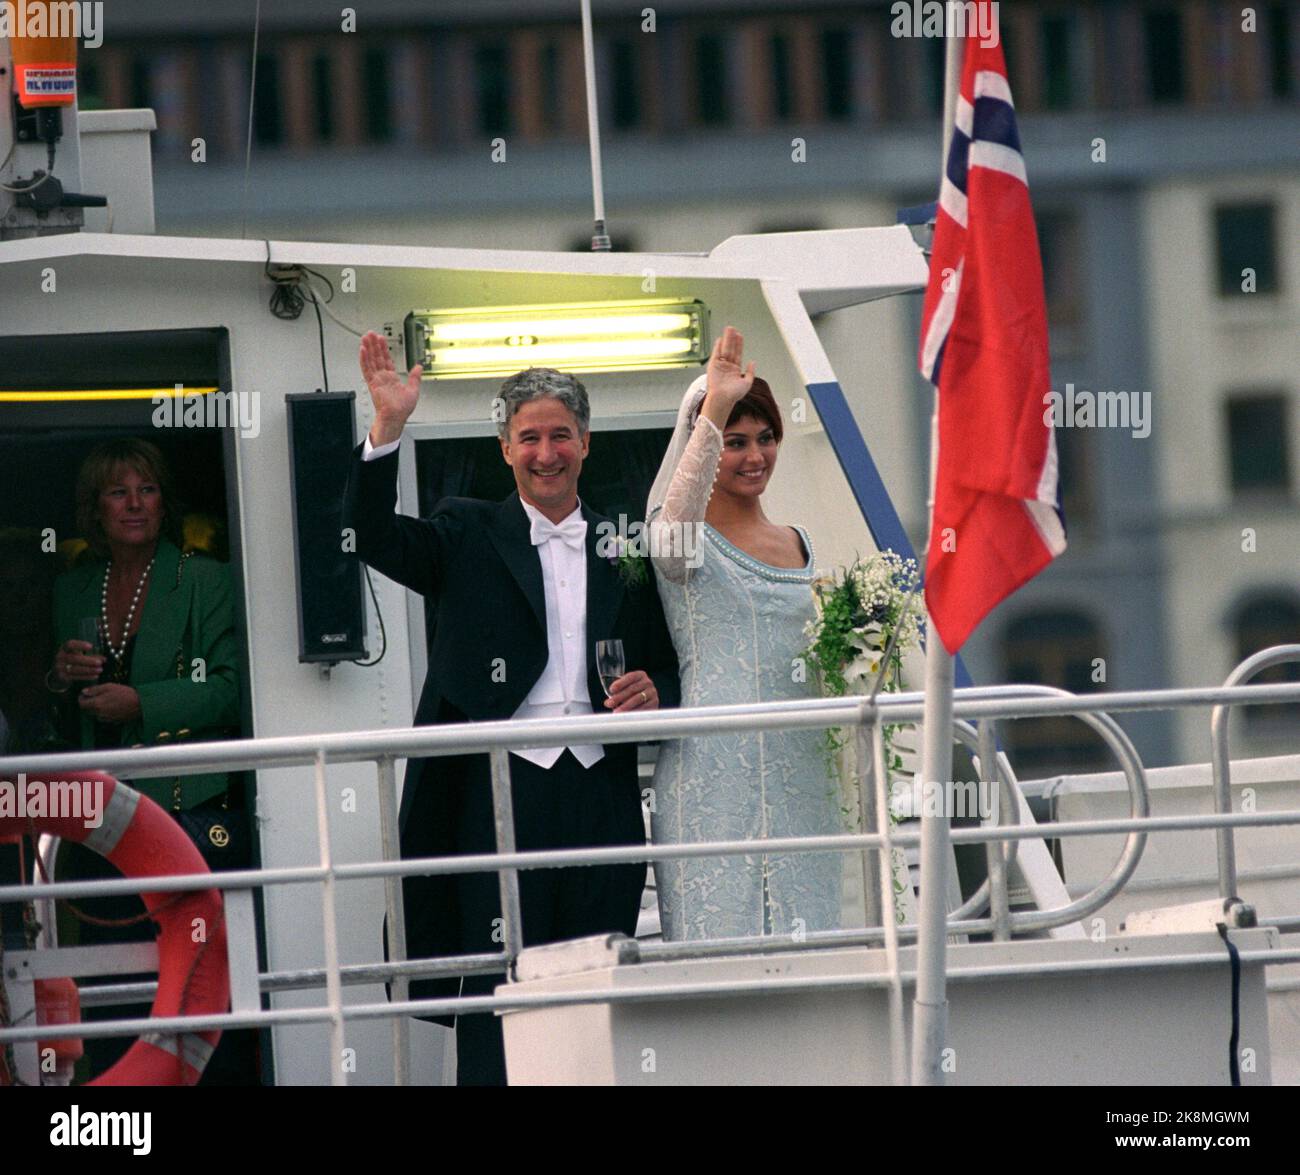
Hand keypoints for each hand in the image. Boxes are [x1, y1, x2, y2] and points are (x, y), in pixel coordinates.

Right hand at [52, 639, 104, 686]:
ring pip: (74, 669)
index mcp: (64, 649)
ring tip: (100, 669)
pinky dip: (86, 676)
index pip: (70, 644)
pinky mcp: (62, 677)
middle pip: (73, 658)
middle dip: (87, 661)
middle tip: (99, 662)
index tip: (91, 646)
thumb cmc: (73, 661)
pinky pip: (75, 677)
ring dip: (89, 670)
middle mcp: (60, 657)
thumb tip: (104, 659)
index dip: (80, 645)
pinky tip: (96, 676)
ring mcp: (60, 667)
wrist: (58, 674)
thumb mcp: (79, 655)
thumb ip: (91, 656)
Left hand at [77, 683, 141, 723]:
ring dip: (96, 708)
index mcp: (96, 704)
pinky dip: (104, 712)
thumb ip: (94, 689)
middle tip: (94, 696)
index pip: (81, 704)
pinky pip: (104, 717)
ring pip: (95, 714)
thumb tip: (84, 691)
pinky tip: (111, 706)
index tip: (84, 694)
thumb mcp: (109, 686)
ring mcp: (106, 718)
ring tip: (105, 700)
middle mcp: (99, 713)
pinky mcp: (112, 721)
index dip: (81, 698)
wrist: (140, 703)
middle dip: (88, 703)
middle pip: (87, 710)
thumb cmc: (125, 693)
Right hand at [359, 330, 422, 445]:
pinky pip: (366, 369)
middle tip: (371, 334)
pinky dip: (364, 359)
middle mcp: (383, 377)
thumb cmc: (402, 408)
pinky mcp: (372, 383)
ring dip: (368, 348)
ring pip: (370, 360)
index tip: (382, 340)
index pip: (386, 360)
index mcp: (391, 378)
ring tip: (365, 337)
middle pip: (377, 357)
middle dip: (374, 345)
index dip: (384, 349)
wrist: (395, 416)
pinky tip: (362, 350)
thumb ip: (415, 377)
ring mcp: (376, 379)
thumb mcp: (413, 389)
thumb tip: (419, 367)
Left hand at [603, 670, 658, 712]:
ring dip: (625, 706)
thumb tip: (608, 702)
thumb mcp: (626, 688)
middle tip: (609, 703)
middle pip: (632, 689)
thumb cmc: (631, 694)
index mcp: (640, 675)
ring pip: (638, 699)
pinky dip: (634, 711)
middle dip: (619, 697)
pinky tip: (626, 715)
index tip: (611, 690)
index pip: (630, 677)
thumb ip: (618, 691)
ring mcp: (652, 693)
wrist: (646, 703)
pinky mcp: (654, 703)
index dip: (620, 683)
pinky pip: (643, 707)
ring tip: (616, 711)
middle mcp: (648, 682)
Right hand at [703, 326, 755, 418]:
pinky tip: (720, 339)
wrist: (723, 399)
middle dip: (732, 338)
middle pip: (731, 349)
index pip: (738, 354)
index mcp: (735, 370)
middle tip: (733, 328)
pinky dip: (717, 346)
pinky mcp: (712, 366)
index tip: (740, 335)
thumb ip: (750, 372)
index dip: (739, 344)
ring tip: (728, 329)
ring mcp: (720, 365)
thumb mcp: (747, 383)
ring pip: (724, 349)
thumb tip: (752, 362)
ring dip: (726, 339)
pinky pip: (715, 354)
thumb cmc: (734, 394)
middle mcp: (727, 366)